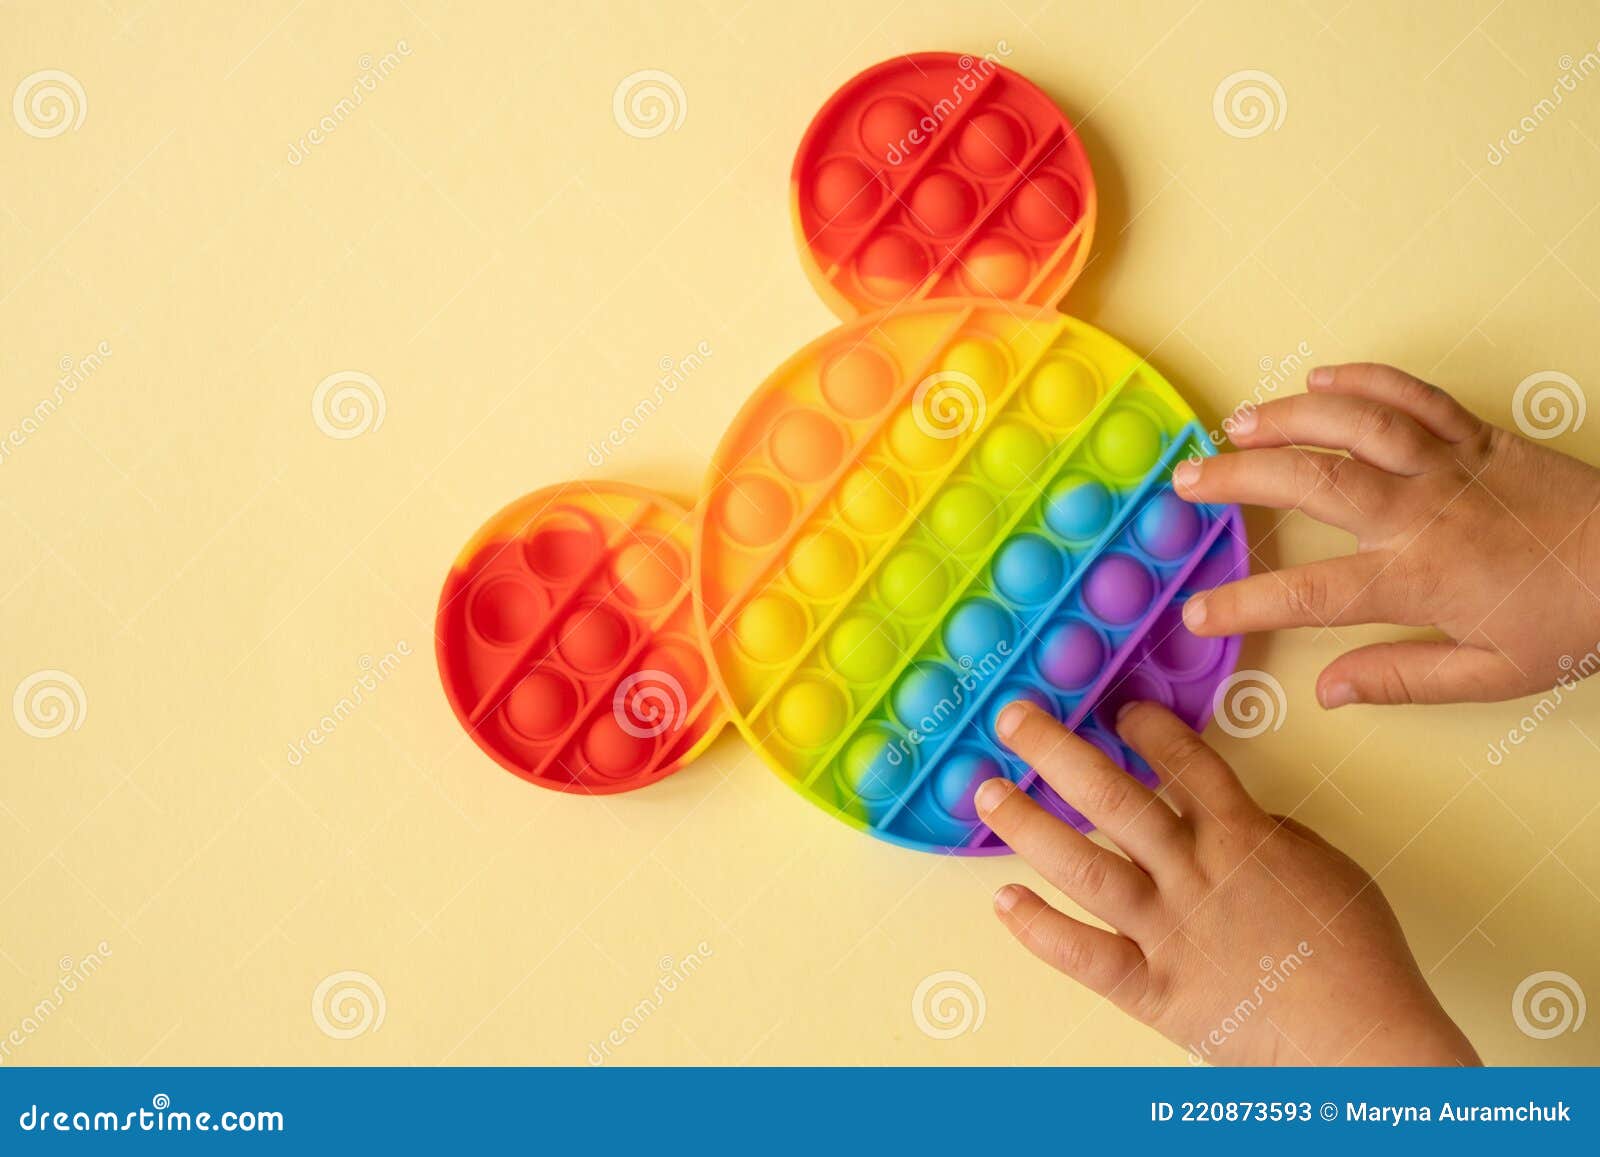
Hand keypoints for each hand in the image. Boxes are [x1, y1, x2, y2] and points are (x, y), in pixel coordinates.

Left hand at [978, 700, 1479, 1065]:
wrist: (1367, 1044)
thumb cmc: (1360, 957)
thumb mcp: (1328, 866)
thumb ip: (1269, 830)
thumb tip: (1222, 805)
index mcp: (1244, 839)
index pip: (1186, 763)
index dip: (1148, 728)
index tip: (1118, 707)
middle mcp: (1194, 877)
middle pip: (1113, 798)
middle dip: (1056, 750)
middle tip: (1013, 717)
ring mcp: (1168, 933)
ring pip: (1083, 868)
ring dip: (1029, 826)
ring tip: (987, 793)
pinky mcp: (1153, 990)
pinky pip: (1084, 956)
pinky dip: (1039, 930)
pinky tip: (1004, 900)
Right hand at [1172, 362, 1599, 705]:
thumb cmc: (1575, 620)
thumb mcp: (1494, 674)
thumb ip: (1403, 678)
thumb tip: (1328, 690)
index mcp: (1418, 580)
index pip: (1308, 595)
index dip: (1243, 603)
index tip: (1196, 612)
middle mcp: (1420, 513)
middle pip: (1310, 483)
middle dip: (1238, 478)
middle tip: (1187, 479)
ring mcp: (1446, 465)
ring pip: (1350, 425)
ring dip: (1286, 418)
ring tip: (1235, 423)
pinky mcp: (1475, 434)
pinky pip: (1411, 396)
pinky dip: (1364, 380)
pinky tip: (1321, 378)